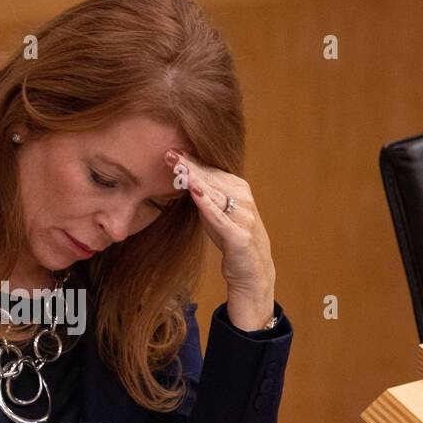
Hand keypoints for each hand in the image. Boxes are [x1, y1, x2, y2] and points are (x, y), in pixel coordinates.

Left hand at [164, 149, 276, 330]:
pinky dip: (207, 204)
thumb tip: (183, 174)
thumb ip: (204, 194)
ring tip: (178, 167)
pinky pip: (220, 217)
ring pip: (215, 194)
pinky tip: (194, 191)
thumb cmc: (231, 238)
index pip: (211, 171)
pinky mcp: (239, 236)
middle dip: (190, 166)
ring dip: (195, 180)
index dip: (192, 161)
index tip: (172, 151)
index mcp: (239, 189)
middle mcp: (244, 199)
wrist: (253, 271)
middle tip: (169, 153)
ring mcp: (244, 217)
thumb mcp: (215, 213)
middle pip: (212, 179)